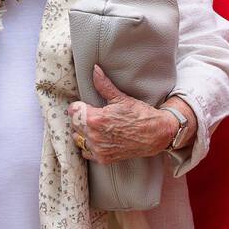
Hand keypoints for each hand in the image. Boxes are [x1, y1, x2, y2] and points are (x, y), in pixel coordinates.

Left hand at [68, 66, 193, 162]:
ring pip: (78, 138)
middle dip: (81, 118)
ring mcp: (98, 149)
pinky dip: (89, 146)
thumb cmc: (140, 115)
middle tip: (93, 114)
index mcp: (95, 118)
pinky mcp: (103, 158)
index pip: (73, 111)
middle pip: (74, 124)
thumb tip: (95, 69)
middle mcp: (94, 136)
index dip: (79, 106)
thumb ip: (103, 85)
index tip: (86, 105)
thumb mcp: (121, 98)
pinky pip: (86, 152)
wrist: (156, 134)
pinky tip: (99, 139)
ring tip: (95, 126)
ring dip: (83, 132)